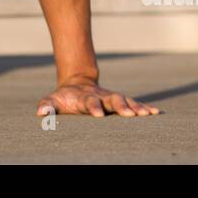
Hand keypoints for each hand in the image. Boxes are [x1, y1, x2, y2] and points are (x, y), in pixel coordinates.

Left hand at [37, 79, 161, 118]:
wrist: (77, 83)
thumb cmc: (65, 97)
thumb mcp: (53, 100)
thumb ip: (47, 106)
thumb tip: (40, 113)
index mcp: (86, 98)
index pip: (90, 102)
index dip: (94, 107)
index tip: (98, 114)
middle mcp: (102, 97)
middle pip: (113, 100)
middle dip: (121, 106)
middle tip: (129, 114)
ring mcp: (113, 98)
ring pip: (127, 101)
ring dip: (136, 107)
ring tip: (147, 114)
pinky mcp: (121, 101)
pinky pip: (135, 105)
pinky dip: (145, 108)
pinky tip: (156, 113)